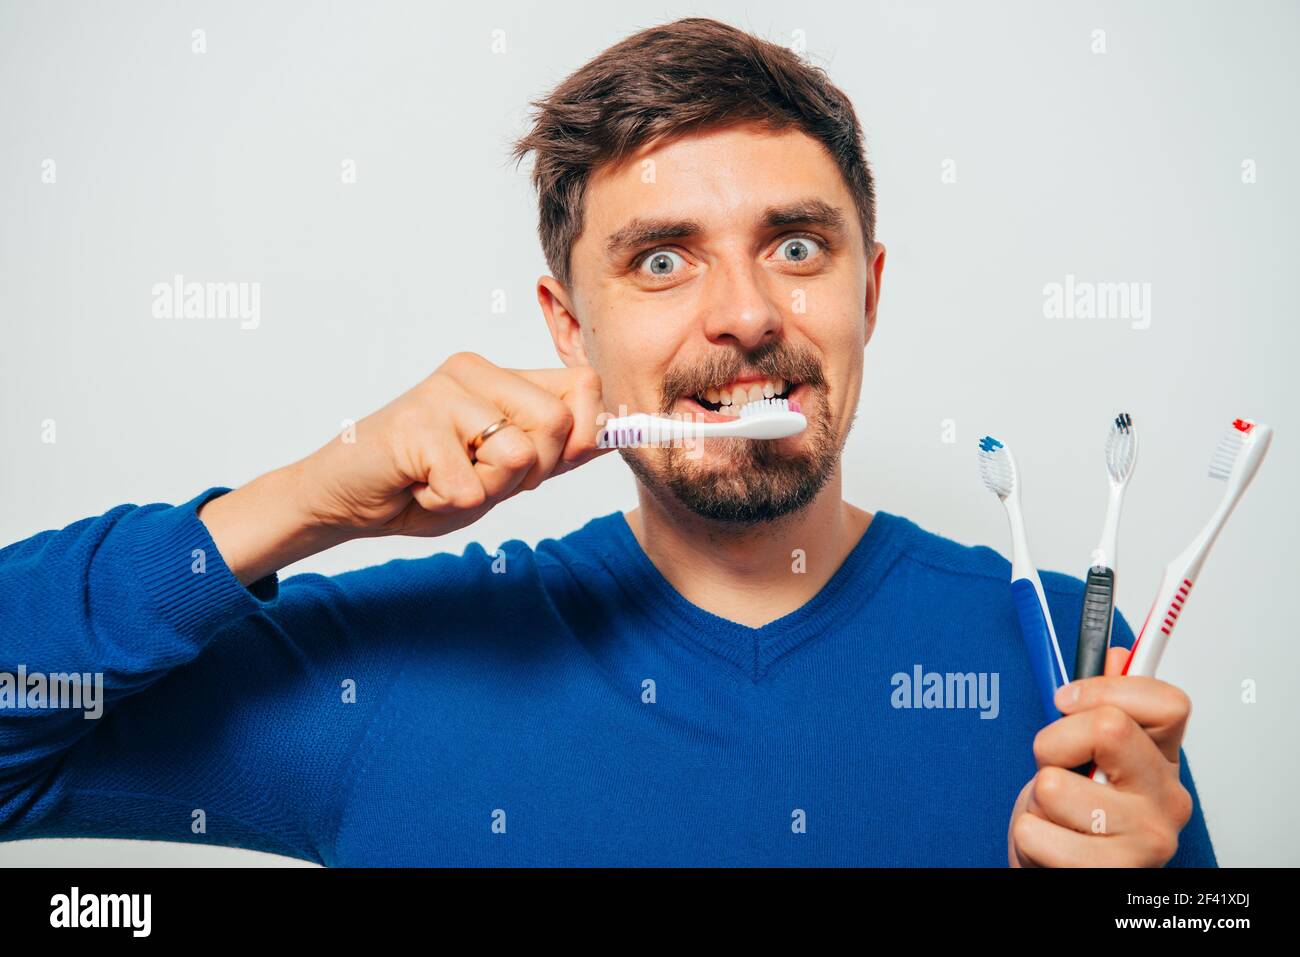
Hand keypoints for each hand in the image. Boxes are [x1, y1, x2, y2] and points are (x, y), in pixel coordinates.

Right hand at [200, 353, 612, 581]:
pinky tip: (418, 487)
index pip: (585, 386)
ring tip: (445, 479)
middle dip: (530, 475)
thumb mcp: (505, 471)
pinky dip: (446, 504)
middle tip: (478, 477)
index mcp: (503, 376)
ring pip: (519, 455)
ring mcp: (443, 392)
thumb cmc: (425, 483)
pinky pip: (469, 487)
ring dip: (486, 491)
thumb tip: (616, 430)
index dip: (582, 438)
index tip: (538, 467)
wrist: (347, 499)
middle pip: (560, 425)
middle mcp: (475, 372)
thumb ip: (557, 450)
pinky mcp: (415, 424)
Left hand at [1007, 646, 1194, 866]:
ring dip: (1036, 800)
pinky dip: (1028, 837)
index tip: (1065, 700)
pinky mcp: (1113, 873)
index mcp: (1164, 759)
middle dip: (1054, 742)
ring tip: (1055, 816)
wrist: (1060, 872)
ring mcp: (1148, 841)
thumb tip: (1117, 654)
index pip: (1168, 703)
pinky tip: (1051, 846)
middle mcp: (1168, 799)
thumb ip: (1100, 705)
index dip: (1105, 688)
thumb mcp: (1084, 753)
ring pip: (1054, 785)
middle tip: (1052, 765)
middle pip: (1109, 728)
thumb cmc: (1071, 813)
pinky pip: (1036, 832)